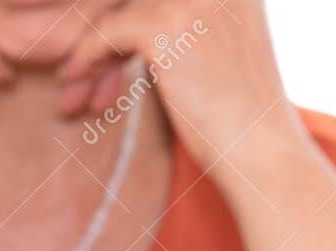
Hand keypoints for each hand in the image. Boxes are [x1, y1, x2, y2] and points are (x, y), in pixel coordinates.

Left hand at [58, 0, 305, 173]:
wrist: (261, 153)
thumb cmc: (240, 112)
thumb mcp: (218, 44)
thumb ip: (183, 16)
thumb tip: (128, 15)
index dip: (119, 11)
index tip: (101, 38)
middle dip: (98, 20)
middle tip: (80, 58)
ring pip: (114, 8)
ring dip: (89, 44)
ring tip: (76, 82)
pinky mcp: (165, 25)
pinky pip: (105, 32)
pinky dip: (85, 56)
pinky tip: (74, 77)